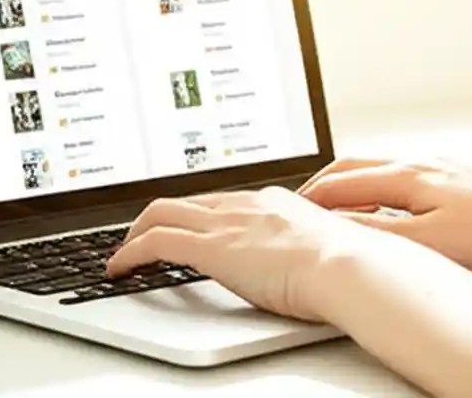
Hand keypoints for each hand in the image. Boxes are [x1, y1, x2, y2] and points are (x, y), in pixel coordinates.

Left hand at [106, 186, 365, 321]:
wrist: (350, 268)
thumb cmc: (351, 266)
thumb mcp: (326, 248)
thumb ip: (309, 249)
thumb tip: (316, 265)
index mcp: (272, 201)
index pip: (219, 201)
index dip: (196, 215)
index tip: (187, 227)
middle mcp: (244, 205)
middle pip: (184, 201)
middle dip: (156, 217)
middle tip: (140, 237)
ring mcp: (226, 223)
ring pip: (160, 213)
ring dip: (135, 234)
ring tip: (124, 254)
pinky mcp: (211, 247)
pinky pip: (155, 243)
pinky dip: (130, 254)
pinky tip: (120, 270)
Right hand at [298, 158, 471, 274]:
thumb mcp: (427, 243)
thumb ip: (377, 233)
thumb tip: (336, 226)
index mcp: (406, 176)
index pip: (342, 183)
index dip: (311, 197)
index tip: (290, 210)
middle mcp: (420, 163)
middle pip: (356, 165)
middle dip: (325, 182)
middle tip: (303, 201)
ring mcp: (441, 167)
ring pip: (381, 167)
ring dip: (353, 181)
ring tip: (339, 202)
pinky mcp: (460, 177)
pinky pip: (405, 174)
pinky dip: (381, 185)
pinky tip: (390, 203)